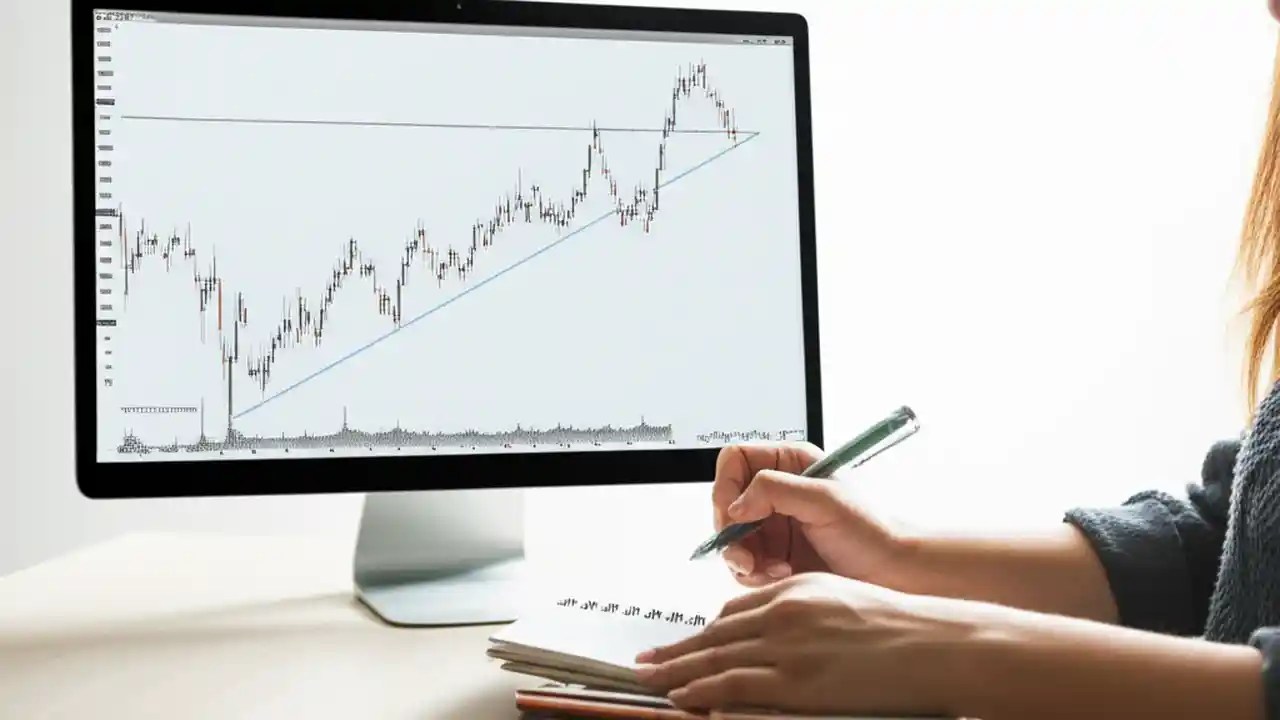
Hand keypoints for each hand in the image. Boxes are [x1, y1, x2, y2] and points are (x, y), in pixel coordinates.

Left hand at [634, 573, 993, 715]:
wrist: (935, 645)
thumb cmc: (901, 626)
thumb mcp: (842, 601)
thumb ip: (803, 612)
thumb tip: (774, 630)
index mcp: (795, 591)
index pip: (733, 611)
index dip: (702, 630)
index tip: (683, 640)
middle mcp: (783, 613)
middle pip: (714, 634)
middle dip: (675, 650)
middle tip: (644, 661)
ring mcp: (786, 648)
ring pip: (715, 659)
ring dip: (676, 671)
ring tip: (649, 680)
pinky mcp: (794, 682)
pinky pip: (733, 686)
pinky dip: (702, 691)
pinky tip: (682, 697)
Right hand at [711, 442, 905, 586]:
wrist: (892, 573)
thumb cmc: (870, 531)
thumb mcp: (825, 501)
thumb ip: (775, 491)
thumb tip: (734, 506)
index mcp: (789, 463)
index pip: (734, 460)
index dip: (726, 486)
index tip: (735, 516)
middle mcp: (776, 491)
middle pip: (725, 502)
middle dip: (731, 533)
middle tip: (746, 558)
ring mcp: (773, 524)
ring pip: (730, 537)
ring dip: (742, 557)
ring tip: (771, 571)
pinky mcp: (774, 555)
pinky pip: (743, 563)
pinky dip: (753, 574)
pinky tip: (781, 575)